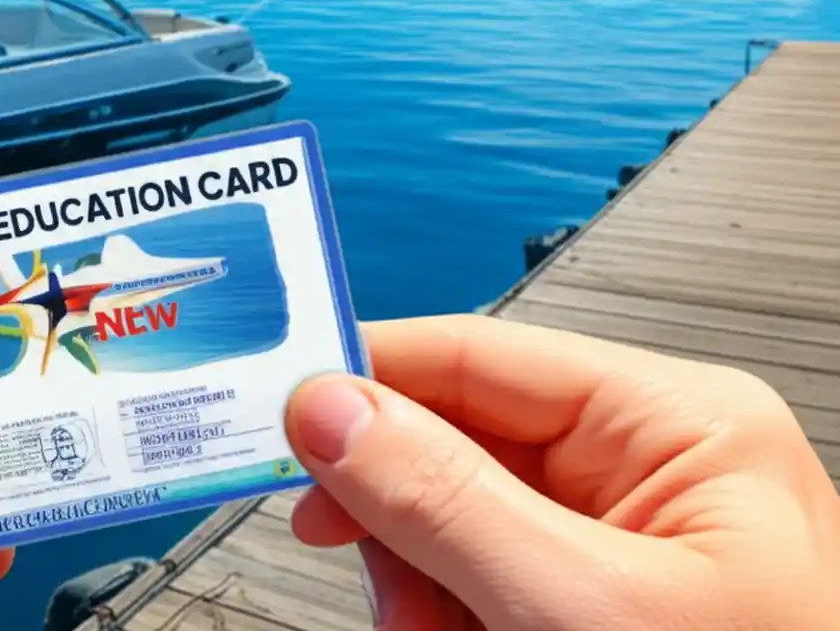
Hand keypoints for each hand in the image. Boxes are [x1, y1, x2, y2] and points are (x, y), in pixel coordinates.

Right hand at [285, 315, 839, 629]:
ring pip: (449, 518)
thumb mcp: (583, 609)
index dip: (367, 371)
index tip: (279, 404)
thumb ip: (449, 502)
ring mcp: (615, 540)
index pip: (479, 353)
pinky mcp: (588, 602)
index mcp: (679, 426)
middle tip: (340, 542)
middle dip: (393, 510)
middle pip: (452, 439)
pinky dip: (441, 613)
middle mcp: (647, 469)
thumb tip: (335, 413)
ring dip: (412, 580)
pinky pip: (474, 578)